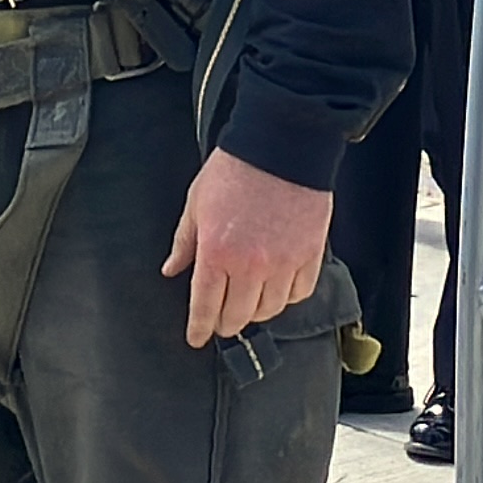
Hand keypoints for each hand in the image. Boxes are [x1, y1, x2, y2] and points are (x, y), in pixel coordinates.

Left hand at [162, 147, 332, 345]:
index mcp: (216, 253)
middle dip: (226, 323)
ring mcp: (283, 263)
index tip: (197, 338)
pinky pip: (299, 293)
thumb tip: (172, 269)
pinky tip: (279, 285)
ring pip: (269, 310)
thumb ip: (185, 242)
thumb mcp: (197, 202)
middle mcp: (250, 266)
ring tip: (251, 299)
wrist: (282, 144)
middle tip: (223, 319)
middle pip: (238, 317)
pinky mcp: (310, 255)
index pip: (205, 307)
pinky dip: (288, 296)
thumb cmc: (236, 168)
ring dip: (257, 310)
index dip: (199, 328)